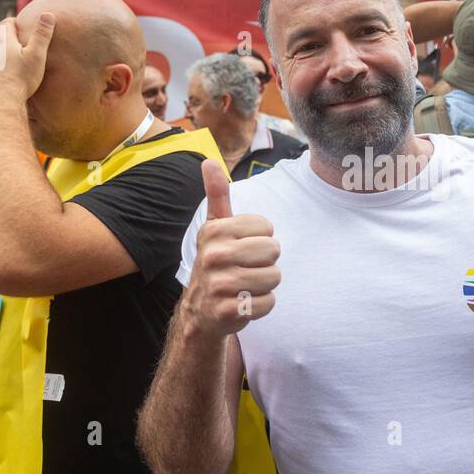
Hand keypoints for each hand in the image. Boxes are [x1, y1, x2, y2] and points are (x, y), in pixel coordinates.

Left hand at [0, 13, 54, 103]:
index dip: (15, 24)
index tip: (21, 27)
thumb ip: (42, 35)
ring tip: (3, 57)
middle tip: (15, 44)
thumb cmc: (21, 81)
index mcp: (3, 39)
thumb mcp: (37, 57)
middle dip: (4, 36)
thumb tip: (48, 14)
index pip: (7, 23)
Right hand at [182, 159, 280, 337]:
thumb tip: (208, 161)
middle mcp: (214, 255)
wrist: (199, 311)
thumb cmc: (216, 263)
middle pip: (273, 251)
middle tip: (245, 268)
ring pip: (274, 277)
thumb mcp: (215, 228)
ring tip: (245, 285)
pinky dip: (262, 305)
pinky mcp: (228, 311)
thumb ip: (217, 195)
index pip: (267, 228)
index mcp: (215, 231)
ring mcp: (219, 285)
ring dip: (265, 284)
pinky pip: (269, 302)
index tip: (243, 247)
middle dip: (266, 262)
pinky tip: (244, 303)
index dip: (261, 239)